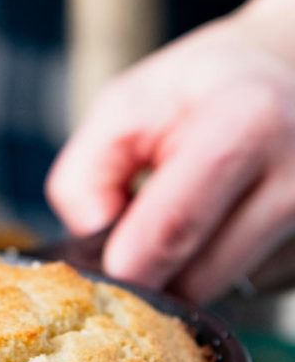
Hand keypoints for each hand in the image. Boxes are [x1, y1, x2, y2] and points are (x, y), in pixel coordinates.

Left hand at [47, 0, 294, 303]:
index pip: (175, 227)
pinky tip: (223, 221)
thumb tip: (93, 245)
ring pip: (225, 288)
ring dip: (189, 268)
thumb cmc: (198, 89)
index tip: (103, 271)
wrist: (288, 72)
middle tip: (134, 235)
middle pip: (200, 277)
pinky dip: (223, 265)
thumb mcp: (125, 104)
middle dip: (153, 271)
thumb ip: (88, 174)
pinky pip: (252, 284)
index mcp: (246, 126)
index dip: (127, 264)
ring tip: (187, 211)